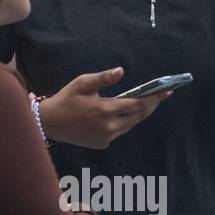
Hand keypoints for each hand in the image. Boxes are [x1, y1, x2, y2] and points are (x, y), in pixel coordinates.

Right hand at [39, 68, 167, 149]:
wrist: (50, 123)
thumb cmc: (66, 99)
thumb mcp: (82, 83)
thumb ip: (104, 77)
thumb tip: (121, 71)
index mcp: (104, 110)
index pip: (137, 104)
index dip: (153, 98)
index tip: (165, 92)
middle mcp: (109, 126)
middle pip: (138, 116)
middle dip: (151, 105)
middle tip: (161, 96)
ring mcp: (106, 137)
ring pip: (130, 124)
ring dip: (139, 114)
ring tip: (147, 102)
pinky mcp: (103, 143)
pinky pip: (120, 131)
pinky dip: (125, 121)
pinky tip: (126, 112)